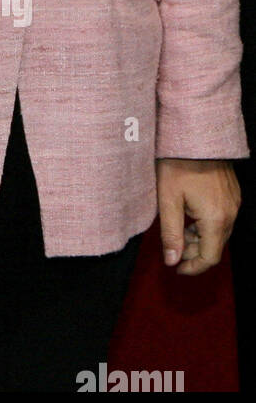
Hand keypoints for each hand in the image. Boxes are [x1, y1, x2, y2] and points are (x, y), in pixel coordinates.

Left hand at [156, 158, 240, 274]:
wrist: (195, 134)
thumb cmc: (177, 163)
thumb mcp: (167, 199)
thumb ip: (170, 233)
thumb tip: (172, 261)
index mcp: (216, 219)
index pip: (210, 257)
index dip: (193, 267)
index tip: (176, 268)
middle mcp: (231, 212)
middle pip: (215, 246)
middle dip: (194, 252)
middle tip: (172, 248)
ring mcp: (234, 202)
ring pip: (219, 232)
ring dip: (200, 237)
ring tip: (178, 230)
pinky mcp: (232, 192)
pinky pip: (222, 217)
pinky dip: (206, 224)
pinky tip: (189, 215)